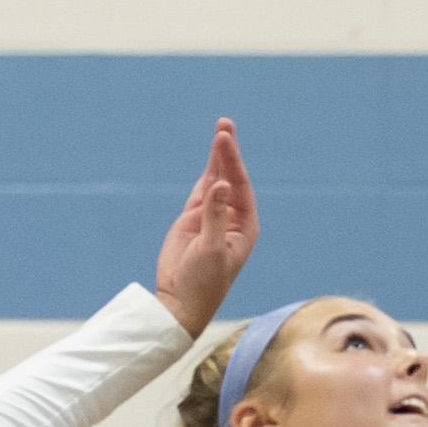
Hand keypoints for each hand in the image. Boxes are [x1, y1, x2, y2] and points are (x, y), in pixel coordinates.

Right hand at [154, 119, 260, 339]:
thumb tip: (222, 184)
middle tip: (225, 124)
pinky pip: (202, 191)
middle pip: (232, 178)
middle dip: (228, 152)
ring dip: (218, 158)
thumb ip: (216, 216)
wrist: (181, 302)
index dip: (232, 161)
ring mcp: (213, 217)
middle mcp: (233, 219)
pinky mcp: (194, 220)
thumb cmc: (203, 283)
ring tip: (221, 130)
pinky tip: (213, 157)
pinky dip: (206, 173)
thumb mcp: (211, 249)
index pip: (241, 187)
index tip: (223, 138)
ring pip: (216, 181)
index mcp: (246, 227)